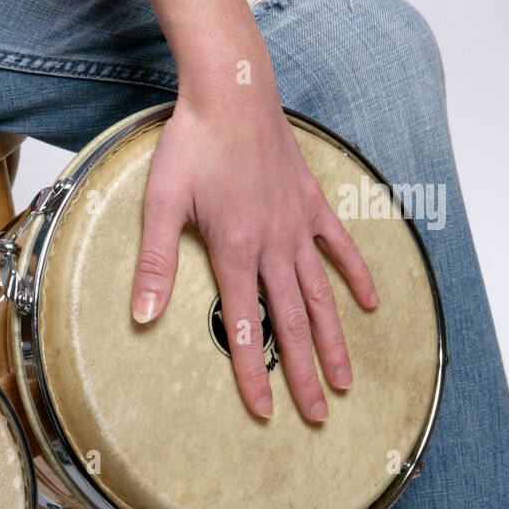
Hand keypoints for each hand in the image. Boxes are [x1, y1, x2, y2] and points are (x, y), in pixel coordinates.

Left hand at [130, 96, 378, 420]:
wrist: (232, 92)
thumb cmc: (191, 146)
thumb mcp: (160, 205)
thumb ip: (155, 264)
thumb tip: (141, 318)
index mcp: (234, 251)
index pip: (244, 327)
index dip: (254, 373)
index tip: (267, 412)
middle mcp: (273, 246)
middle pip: (292, 323)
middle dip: (304, 373)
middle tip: (318, 416)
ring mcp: (298, 225)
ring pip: (321, 295)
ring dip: (333, 340)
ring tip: (345, 380)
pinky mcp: (311, 203)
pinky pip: (340, 246)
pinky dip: (355, 276)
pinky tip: (367, 304)